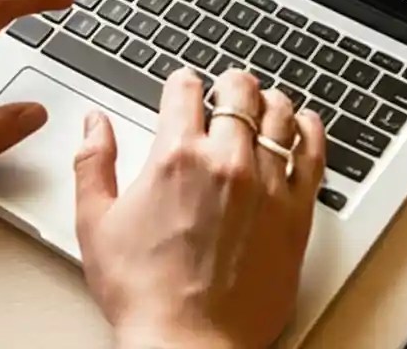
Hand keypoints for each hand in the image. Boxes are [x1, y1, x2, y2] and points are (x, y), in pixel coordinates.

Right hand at [74, 69, 326, 348]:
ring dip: (268, 103)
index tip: (182, 90)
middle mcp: (225, 161)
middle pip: (239, 91)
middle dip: (228, 85)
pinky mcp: (295, 212)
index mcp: (174, 157)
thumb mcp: (95, 223)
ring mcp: (266, 185)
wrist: (187, 343)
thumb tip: (95, 125)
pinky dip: (309, 131)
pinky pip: (313, 154)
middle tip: (225, 92)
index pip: (185, 88)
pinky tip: (302, 127)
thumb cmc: (142, 293)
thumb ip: (93, 163)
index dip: (182, 83)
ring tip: (262, 108)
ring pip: (280, 113)